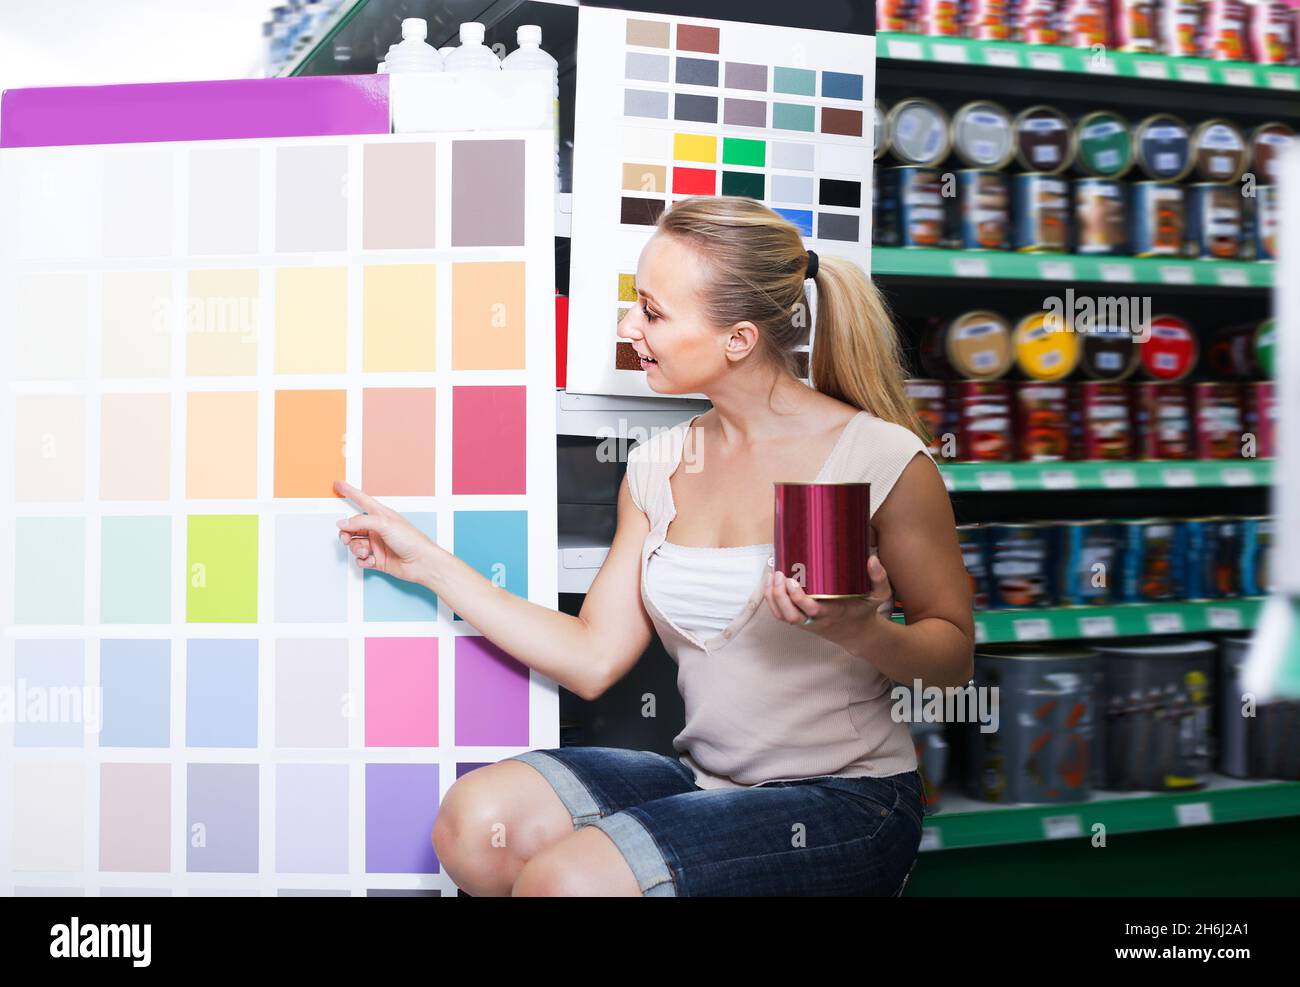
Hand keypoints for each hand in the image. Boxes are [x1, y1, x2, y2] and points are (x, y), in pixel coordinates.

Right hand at [333, 479, 440, 583]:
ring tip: (365, 551)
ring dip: (356, 548)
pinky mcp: (376, 559)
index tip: (338, 484)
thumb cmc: (411, 540)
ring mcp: (376, 544)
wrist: (421, 563)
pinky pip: (360, 559)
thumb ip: (361, 521)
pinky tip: (371, 560)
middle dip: (346, 533)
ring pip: (354, 544)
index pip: (361, 500)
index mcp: (381, 515)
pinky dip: (362, 560)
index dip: (349, 491)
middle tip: (346, 537)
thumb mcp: (385, 524)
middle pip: (352, 527)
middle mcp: (377, 529)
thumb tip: (343, 524)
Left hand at [765, 554, 895, 650]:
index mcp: (835, 612)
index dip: (799, 598)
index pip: (813, 610)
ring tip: (771, 576)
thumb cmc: (865, 611)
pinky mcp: (801, 621)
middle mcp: (818, 619)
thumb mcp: (879, 595)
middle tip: (779, 575)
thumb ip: (879, 578)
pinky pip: (782, 616)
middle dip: (781, 596)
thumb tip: (872, 559)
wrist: (858, 635)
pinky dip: (772, 602)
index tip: (793, 580)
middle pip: (792, 615)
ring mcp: (808, 622)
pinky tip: (770, 584)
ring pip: (784, 616)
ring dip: (773, 598)